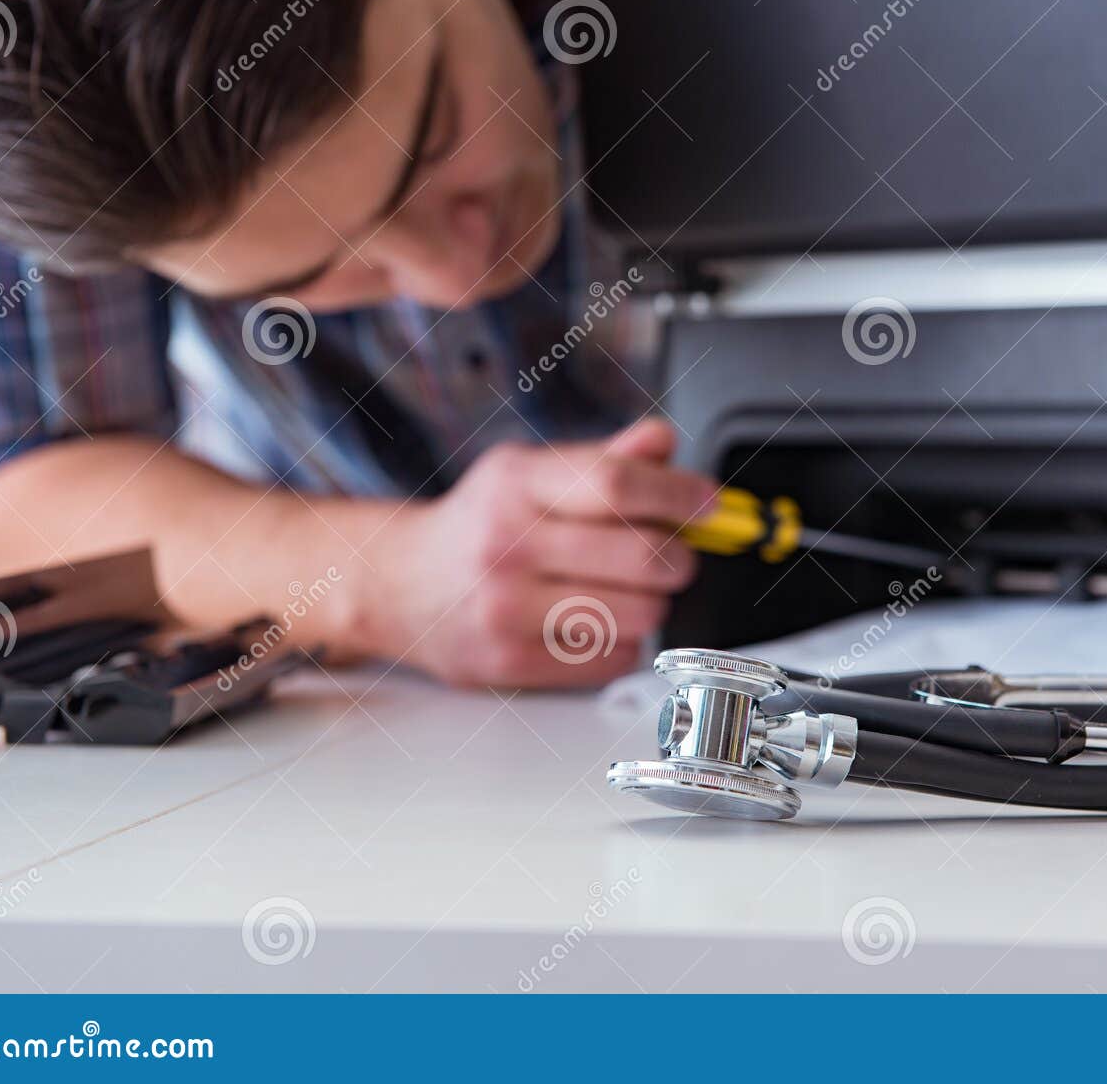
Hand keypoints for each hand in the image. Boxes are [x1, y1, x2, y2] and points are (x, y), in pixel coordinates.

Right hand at [356, 418, 716, 686]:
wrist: (397, 584)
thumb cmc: (477, 525)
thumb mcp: (529, 472)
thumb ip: (603, 458)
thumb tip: (666, 443)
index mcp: (517, 483)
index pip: (618, 484)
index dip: (680, 494)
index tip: (709, 504)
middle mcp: (507, 544)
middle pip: (643, 557)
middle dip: (679, 559)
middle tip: (673, 557)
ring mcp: (505, 608)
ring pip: (639, 615)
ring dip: (653, 604)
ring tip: (629, 592)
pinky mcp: (508, 663)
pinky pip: (612, 660)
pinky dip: (625, 643)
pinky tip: (599, 625)